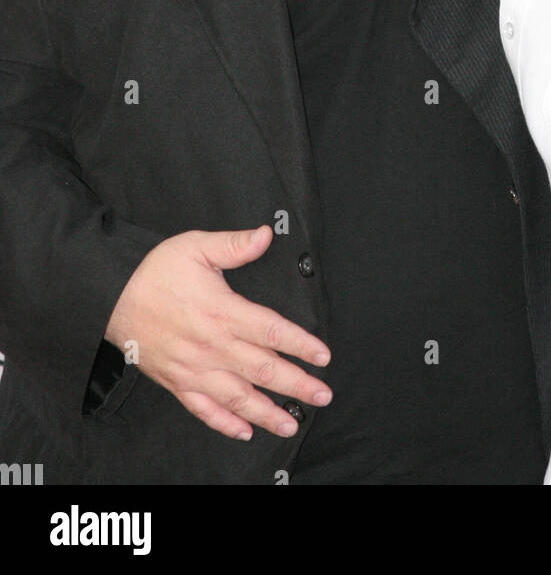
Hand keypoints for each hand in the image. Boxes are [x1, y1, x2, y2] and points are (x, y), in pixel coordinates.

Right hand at [105, 225, 331, 441]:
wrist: (111, 297)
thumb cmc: (153, 272)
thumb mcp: (196, 246)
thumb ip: (234, 244)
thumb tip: (265, 235)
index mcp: (222, 312)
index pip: (272, 332)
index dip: (301, 345)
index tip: (323, 356)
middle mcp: (212, 346)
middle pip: (263, 370)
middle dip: (296, 384)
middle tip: (322, 395)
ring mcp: (194, 369)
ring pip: (238, 398)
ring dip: (267, 412)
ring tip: (291, 423)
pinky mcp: (177, 382)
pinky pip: (204, 410)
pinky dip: (225, 424)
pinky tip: (244, 431)